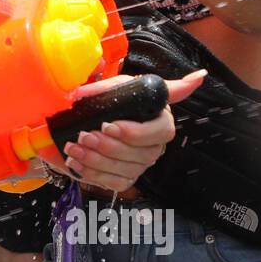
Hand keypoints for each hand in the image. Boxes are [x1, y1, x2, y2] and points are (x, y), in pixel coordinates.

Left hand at [41, 70, 207, 193]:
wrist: (73, 126)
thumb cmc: (98, 104)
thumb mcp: (107, 89)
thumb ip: (125, 86)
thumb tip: (187, 79)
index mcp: (156, 118)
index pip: (163, 129)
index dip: (138, 132)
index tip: (110, 125)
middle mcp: (153, 143)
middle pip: (144, 153)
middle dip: (110, 146)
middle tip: (85, 135)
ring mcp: (140, 163)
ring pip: (127, 168)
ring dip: (97, 159)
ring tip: (74, 147)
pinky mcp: (125, 178)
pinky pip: (115, 182)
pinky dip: (92, 172)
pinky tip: (76, 161)